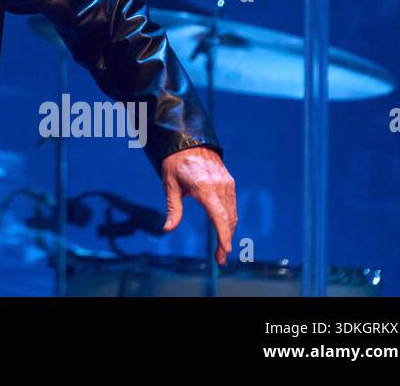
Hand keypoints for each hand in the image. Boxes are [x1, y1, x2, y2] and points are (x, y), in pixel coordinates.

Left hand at [160, 146, 237, 264]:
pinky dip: (230, 220)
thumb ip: (173, 208)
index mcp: (205, 187)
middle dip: (226, 240)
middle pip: (228, 219)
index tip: (225, 250)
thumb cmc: (174, 163)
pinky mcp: (229, 182)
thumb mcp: (170, 185)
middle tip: (220, 259)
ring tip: (222, 249)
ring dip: (229, 232)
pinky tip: (224, 230)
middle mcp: (220, 186)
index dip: (223, 235)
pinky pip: (232, 205)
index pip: (219, 216)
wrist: (187, 140)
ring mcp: (227, 184)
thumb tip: (167, 229)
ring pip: (232, 214)